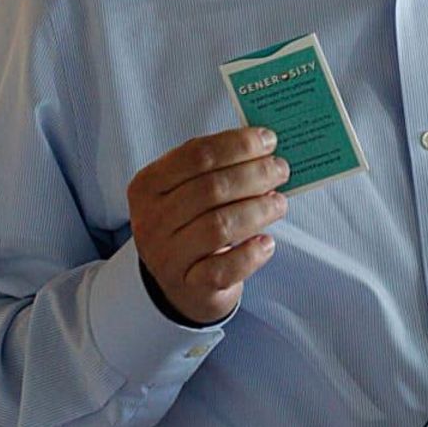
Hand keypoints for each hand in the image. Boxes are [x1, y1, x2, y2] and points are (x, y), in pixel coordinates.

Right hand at [128, 127, 289, 325]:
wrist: (179, 284)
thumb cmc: (189, 226)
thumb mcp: (187, 191)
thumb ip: (217, 168)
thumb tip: (262, 147)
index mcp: (148, 185)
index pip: (196, 155)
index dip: (237, 145)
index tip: (267, 140)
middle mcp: (152, 220)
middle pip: (211, 188)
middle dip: (254, 174)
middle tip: (280, 170)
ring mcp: (168, 256)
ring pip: (220, 226)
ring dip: (258, 209)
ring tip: (279, 203)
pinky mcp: (190, 286)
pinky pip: (225, 268)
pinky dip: (251, 254)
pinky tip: (266, 243)